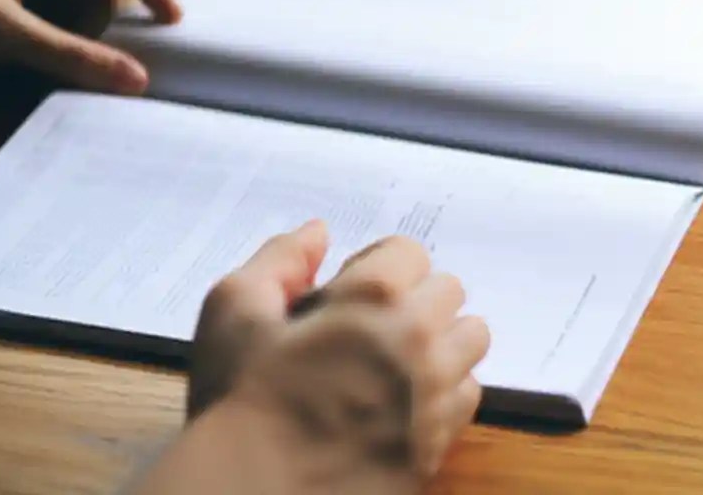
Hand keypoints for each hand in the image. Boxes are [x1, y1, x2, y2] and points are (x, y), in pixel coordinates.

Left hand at [0, 0, 179, 93]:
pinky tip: (57, 74)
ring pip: (83, 15)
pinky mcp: (10, 25)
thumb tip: (137, 79)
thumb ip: (71, 55)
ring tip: (55, 66)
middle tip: (103, 58)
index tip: (172, 18)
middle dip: (104, 22)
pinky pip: (62, 37)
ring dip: (85, 45)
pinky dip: (69, 57)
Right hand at [180, 221, 489, 490]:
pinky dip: (443, 391)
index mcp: (375, 298)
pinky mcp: (440, 439)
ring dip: (439, 341)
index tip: (347, 295)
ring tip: (393, 362)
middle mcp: (419, 339)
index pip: (410, 251)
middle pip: (449, 291)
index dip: (375, 267)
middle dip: (411, 298)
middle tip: (368, 327)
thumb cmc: (237, 400)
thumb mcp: (233, 310)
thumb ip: (280, 259)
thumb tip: (318, 232)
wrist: (249, 492)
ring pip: (470, 340)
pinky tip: (401, 400)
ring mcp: (434, 393)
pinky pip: (467, 396)